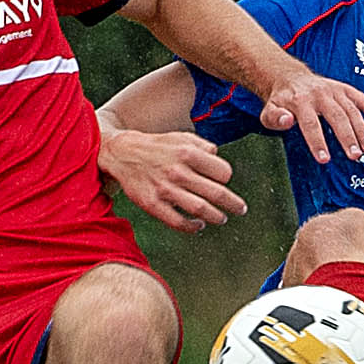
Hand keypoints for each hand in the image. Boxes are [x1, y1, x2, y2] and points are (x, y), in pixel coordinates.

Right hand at [99, 126, 245, 233]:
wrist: (123, 153)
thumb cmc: (158, 147)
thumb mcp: (181, 137)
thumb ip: (203, 146)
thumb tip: (219, 158)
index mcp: (188, 153)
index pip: (223, 172)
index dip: (226, 177)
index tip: (223, 181)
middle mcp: (178, 171)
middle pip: (216, 193)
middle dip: (233, 204)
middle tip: (241, 209)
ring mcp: (165, 189)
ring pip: (200, 209)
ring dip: (216, 217)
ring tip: (222, 218)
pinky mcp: (153, 204)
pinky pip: (178, 222)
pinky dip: (192, 227)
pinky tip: (199, 225)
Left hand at [258, 67, 363, 164]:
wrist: (290, 78)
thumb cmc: (281, 100)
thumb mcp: (269, 110)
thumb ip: (275, 118)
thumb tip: (287, 121)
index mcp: (300, 100)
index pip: (310, 124)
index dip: (317, 142)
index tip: (325, 159)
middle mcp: (320, 94)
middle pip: (336, 117)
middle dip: (347, 137)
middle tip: (355, 155)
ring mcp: (335, 90)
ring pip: (352, 110)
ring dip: (362, 130)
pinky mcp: (345, 89)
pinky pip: (362, 99)